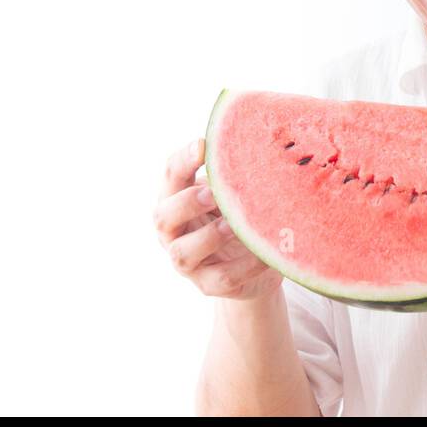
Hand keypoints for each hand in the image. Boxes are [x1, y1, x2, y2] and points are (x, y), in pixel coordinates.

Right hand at [154, 138, 282, 300]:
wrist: (254, 267)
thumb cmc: (238, 217)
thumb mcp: (232, 193)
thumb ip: (232, 174)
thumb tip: (257, 141)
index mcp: (176, 200)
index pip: (170, 175)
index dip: (183, 160)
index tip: (202, 144)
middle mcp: (174, 233)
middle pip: (163, 217)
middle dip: (186, 203)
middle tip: (212, 192)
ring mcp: (188, 263)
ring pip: (182, 253)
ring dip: (208, 237)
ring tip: (233, 225)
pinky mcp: (210, 285)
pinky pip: (222, 277)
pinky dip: (244, 265)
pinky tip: (263, 252)